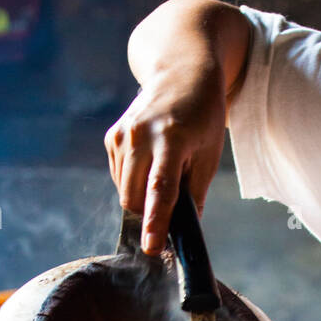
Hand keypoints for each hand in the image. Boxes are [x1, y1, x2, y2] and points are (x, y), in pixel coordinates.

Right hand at [104, 60, 227, 254]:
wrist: (180, 73)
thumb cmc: (202, 117)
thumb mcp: (209, 154)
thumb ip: (195, 193)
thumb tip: (185, 230)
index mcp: (171, 139)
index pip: (160, 189)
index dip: (156, 221)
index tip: (151, 247)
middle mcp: (140, 136)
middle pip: (134, 198)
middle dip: (149, 215)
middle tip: (170, 212)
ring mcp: (122, 135)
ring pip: (124, 191)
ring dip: (142, 198)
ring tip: (165, 173)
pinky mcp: (111, 137)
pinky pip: (120, 178)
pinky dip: (134, 183)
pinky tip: (151, 164)